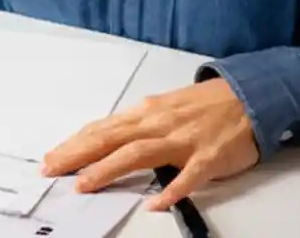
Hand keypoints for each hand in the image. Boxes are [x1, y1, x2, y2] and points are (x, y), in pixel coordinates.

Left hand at [41, 78, 259, 210]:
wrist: (249, 96)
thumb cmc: (203, 106)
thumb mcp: (163, 109)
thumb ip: (136, 126)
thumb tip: (105, 141)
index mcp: (146, 113)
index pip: (102, 129)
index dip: (74, 144)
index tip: (50, 159)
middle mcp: (158, 123)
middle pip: (111, 139)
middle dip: (78, 156)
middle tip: (51, 170)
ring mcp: (183, 139)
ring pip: (139, 153)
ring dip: (108, 169)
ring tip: (84, 185)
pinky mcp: (208, 156)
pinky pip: (189, 176)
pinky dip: (171, 190)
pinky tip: (155, 204)